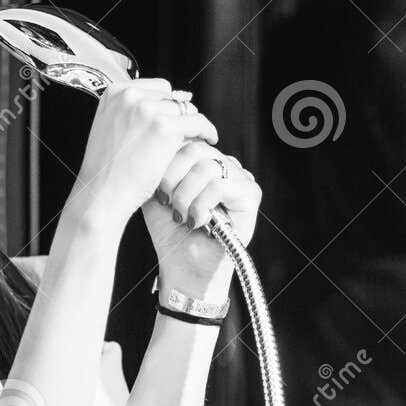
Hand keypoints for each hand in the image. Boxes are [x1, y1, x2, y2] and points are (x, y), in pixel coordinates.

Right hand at [71, 78, 218, 229]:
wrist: (102, 193)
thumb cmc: (107, 169)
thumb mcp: (112, 128)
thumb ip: (134, 112)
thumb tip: (175, 99)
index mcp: (115, 92)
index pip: (156, 88)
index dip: (167, 106)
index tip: (171, 120)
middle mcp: (130, 96)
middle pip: (172, 97)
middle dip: (177, 116)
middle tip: (180, 137)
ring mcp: (148, 110)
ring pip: (185, 109)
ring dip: (190, 125)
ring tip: (191, 141)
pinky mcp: (165, 127)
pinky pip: (198, 121)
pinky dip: (207, 130)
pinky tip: (209, 139)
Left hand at [141, 141, 261, 296]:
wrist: (182, 265)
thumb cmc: (170, 231)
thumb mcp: (155, 190)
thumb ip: (158, 164)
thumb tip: (156, 140)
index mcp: (203, 158)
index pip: (185, 140)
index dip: (166, 164)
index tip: (157, 192)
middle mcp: (224, 164)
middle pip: (196, 149)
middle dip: (173, 179)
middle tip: (167, 203)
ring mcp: (239, 176)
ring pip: (207, 167)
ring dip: (186, 196)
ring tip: (181, 216)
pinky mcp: (251, 194)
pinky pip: (220, 186)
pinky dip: (202, 205)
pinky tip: (197, 221)